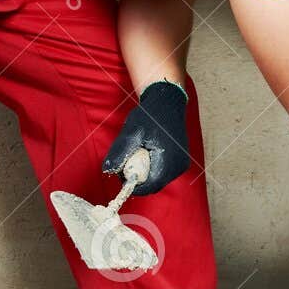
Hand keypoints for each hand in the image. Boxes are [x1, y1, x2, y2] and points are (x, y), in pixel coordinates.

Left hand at [102, 79, 191, 194]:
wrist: (167, 101)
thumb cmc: (150, 115)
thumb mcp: (131, 132)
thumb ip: (119, 152)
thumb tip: (107, 170)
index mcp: (169, 162)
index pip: (149, 187)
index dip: (132, 185)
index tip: (120, 174)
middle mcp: (179, 167)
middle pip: (153, 185)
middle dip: (137, 179)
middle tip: (124, 163)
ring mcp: (181, 165)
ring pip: (158, 180)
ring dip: (144, 173)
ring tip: (135, 154)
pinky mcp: (180, 162)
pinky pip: (162, 173)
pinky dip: (151, 168)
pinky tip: (145, 153)